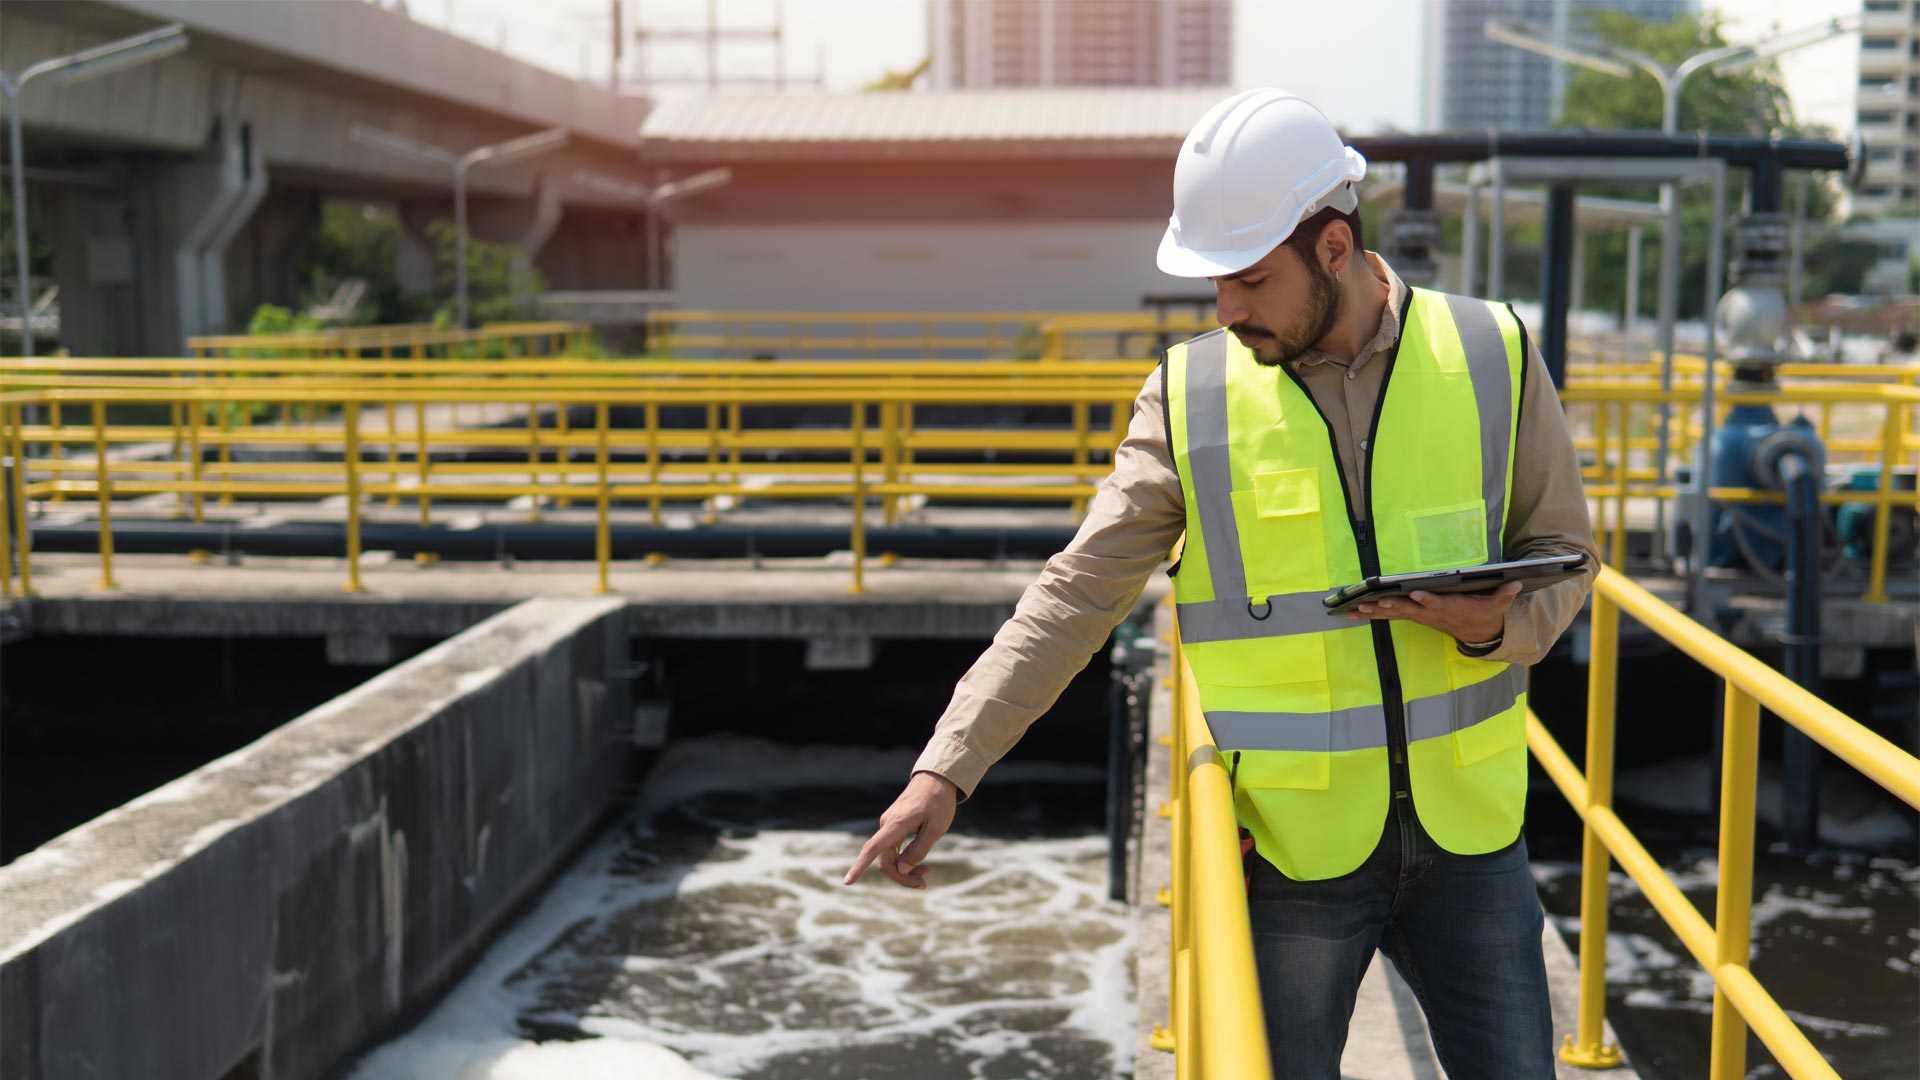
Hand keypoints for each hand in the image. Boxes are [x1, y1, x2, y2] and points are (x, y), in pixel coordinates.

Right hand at [843, 771, 957, 889]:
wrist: (937, 777)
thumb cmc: (938, 802)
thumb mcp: (936, 828)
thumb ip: (919, 850)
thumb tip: (901, 869)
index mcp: (896, 824)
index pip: (873, 849)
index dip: (859, 867)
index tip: (847, 882)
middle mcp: (887, 824)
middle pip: (885, 860)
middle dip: (902, 876)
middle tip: (924, 883)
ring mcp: (889, 824)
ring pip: (890, 856)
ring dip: (905, 869)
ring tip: (927, 873)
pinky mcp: (894, 825)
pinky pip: (893, 848)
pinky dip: (905, 859)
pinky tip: (921, 863)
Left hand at [1348, 580, 1520, 644]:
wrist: (1478, 632)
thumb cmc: (1485, 612)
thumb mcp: (1498, 604)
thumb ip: (1504, 594)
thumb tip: (1516, 583)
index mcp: (1450, 608)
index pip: (1437, 604)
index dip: (1426, 600)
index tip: (1416, 595)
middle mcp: (1432, 613)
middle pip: (1408, 610)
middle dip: (1390, 606)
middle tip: (1371, 603)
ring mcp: (1421, 616)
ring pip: (1395, 613)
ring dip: (1375, 612)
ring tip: (1355, 610)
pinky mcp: (1415, 616)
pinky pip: (1391, 614)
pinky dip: (1374, 613)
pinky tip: (1356, 611)